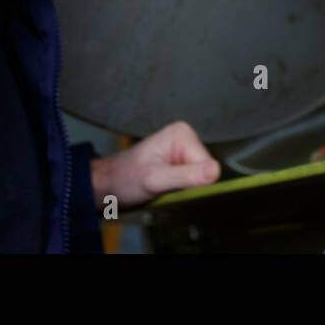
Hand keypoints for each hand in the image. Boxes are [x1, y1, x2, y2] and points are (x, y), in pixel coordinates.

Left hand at [91, 121, 219, 210]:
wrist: (108, 184)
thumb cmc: (126, 179)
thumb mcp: (155, 180)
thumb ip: (185, 176)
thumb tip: (216, 171)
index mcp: (183, 134)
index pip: (207, 165)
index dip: (194, 183)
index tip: (172, 188)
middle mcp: (187, 137)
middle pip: (205, 170)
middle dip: (190, 186)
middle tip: (166, 190)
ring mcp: (184, 149)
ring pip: (201, 177)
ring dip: (186, 189)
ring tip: (165, 189)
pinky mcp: (182, 160)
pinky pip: (194, 179)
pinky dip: (183, 189)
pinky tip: (168, 189)